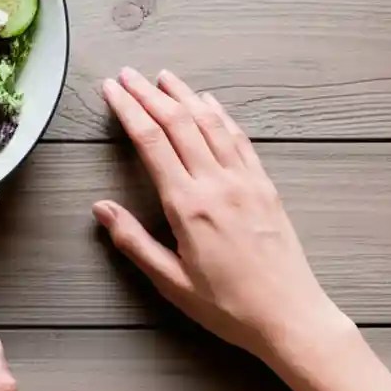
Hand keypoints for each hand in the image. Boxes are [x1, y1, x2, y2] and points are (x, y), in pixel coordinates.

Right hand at [94, 67, 349, 361]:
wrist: (290, 316)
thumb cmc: (227, 306)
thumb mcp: (170, 281)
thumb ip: (133, 241)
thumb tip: (101, 208)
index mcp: (188, 205)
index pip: (151, 141)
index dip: (128, 109)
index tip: (111, 90)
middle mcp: (217, 184)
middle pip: (178, 122)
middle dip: (149, 94)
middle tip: (127, 74)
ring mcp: (245, 181)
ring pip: (210, 123)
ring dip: (184, 95)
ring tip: (163, 77)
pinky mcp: (264, 187)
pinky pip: (239, 139)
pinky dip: (220, 115)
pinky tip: (209, 103)